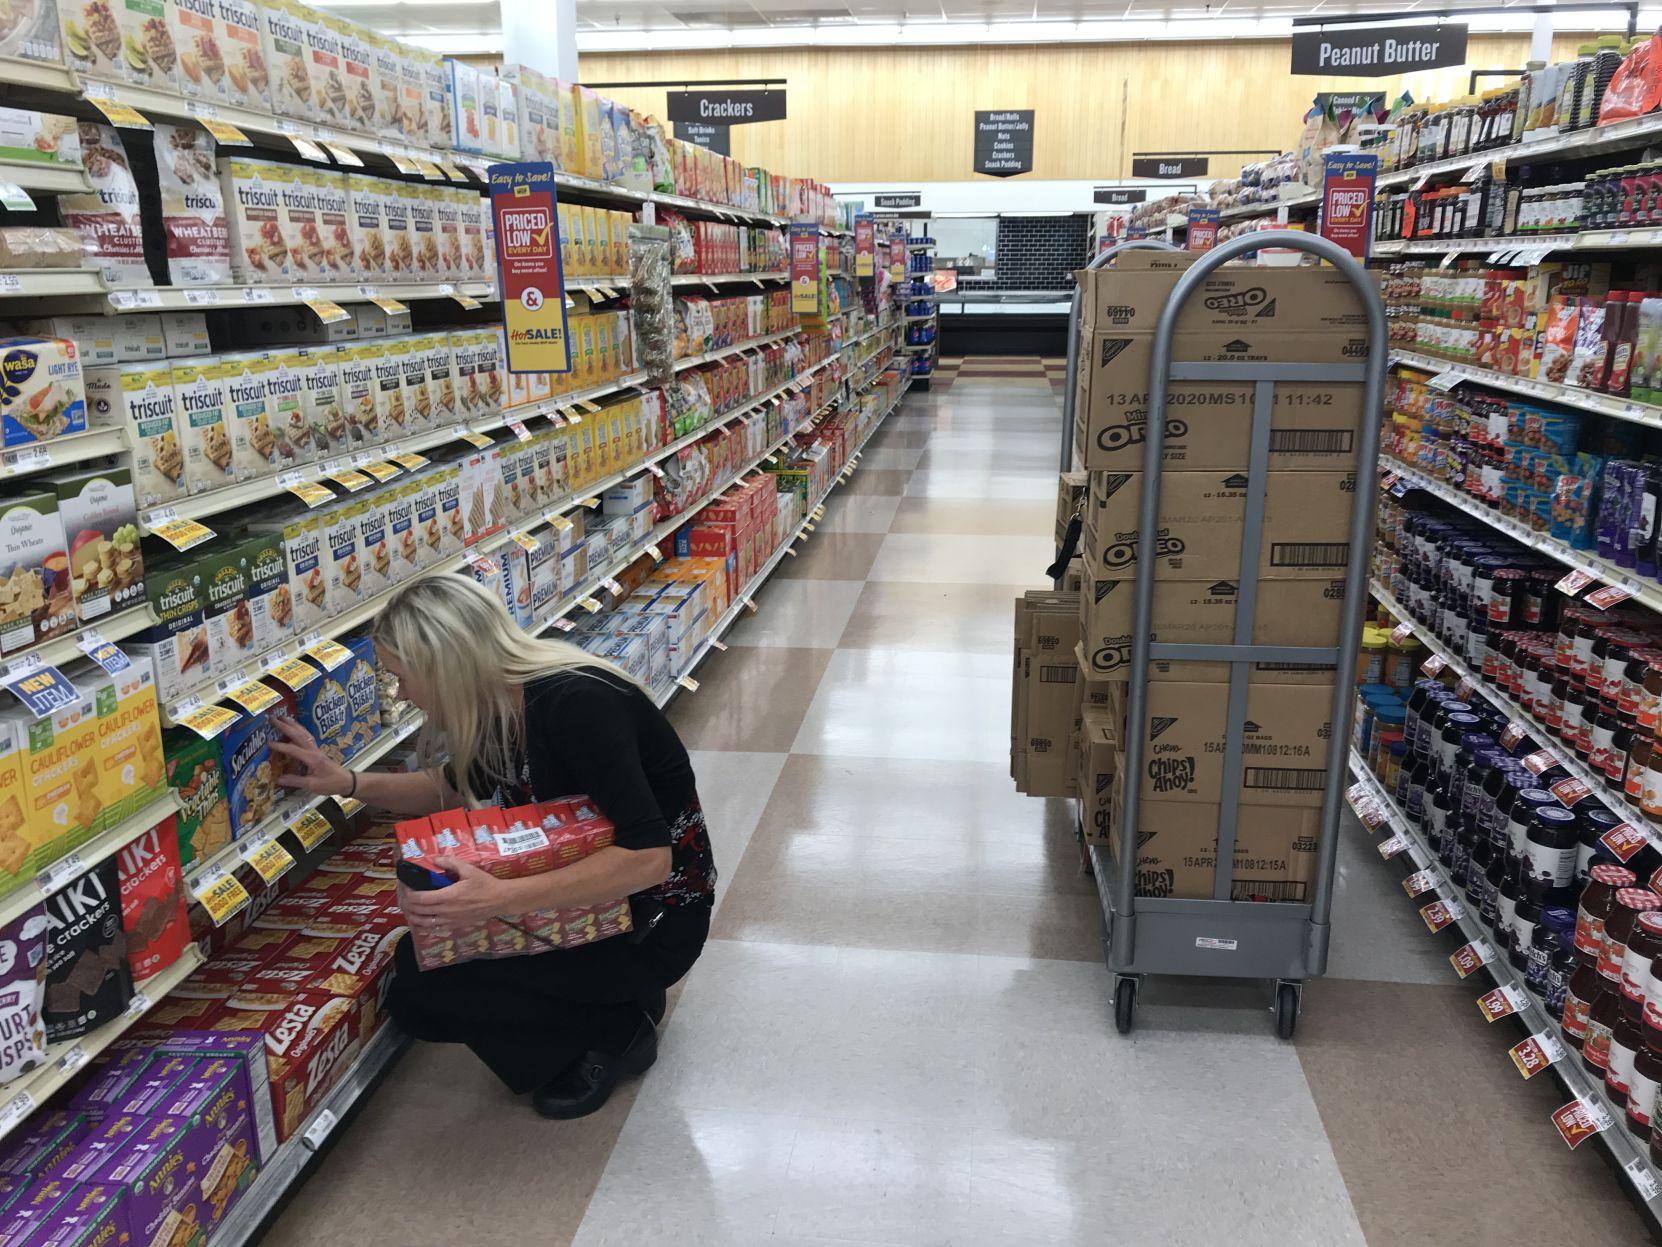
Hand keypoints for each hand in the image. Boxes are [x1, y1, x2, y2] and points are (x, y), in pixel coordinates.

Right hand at [268, 716, 351, 796]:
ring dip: (293, 724)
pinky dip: (300, 730)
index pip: (293, 749)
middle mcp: (314, 751)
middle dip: (286, 726)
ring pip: (304, 733)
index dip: (281, 746)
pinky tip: (295, 728)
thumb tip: (278, 780)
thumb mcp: (312, 785)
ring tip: (283, 718)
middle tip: (273, 719)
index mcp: (312, 758)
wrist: (345, 781)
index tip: (268, 743)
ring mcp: (316, 749)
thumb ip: (295, 781)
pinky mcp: (317, 751)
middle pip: (299, 735)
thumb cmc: (330, 783)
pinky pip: (307, 737)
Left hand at [399, 858, 517, 927]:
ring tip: (409, 907)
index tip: (406, 886)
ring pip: (422, 923)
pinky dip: (423, 924)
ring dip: (412, 915)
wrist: (499, 900)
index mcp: (448, 896)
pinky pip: (433, 928)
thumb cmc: (484, 884)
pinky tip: (422, 917)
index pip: (419, 898)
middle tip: (404, 894)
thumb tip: (433, 859)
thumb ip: (450, 863)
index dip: (408, 893)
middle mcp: (445, 911)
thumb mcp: (469, 869)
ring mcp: (449, 920)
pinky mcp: (453, 926)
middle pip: (417, 911)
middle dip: (406, 903)